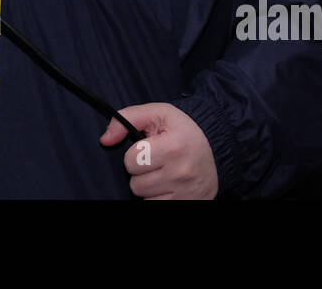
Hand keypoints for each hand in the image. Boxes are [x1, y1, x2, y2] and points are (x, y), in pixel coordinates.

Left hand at [99, 102, 218, 199]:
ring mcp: (186, 193)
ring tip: (163, 173)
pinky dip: (158, 198)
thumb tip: (105, 140)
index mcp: (173, 146)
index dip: (135, 154)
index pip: (131, 161)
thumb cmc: (183, 131)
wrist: (216, 151)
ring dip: (149, 188)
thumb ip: (127, 118)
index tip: (148, 149)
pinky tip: (168, 186)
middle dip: (141, 173)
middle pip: (136, 184)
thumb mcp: (158, 114)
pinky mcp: (188, 205)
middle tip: (156, 162)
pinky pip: (156, 207)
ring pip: (145, 199)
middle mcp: (181, 172)